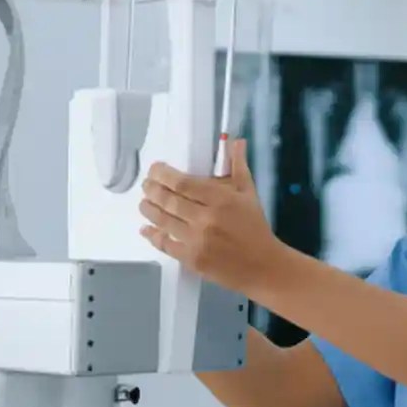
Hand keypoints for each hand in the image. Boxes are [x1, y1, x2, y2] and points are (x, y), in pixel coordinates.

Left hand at [139, 139, 279, 294]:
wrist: (262, 265)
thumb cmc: (255, 227)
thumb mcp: (249, 193)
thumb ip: (238, 166)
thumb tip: (236, 141)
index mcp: (221, 199)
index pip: (183, 183)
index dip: (164, 175)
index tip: (155, 169)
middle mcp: (206, 219)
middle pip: (169, 200)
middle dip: (152, 190)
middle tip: (146, 185)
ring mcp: (197, 241)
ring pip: (163, 221)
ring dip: (149, 210)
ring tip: (143, 203)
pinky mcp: (191, 259)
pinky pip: (165, 244)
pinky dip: (152, 235)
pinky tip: (146, 229)